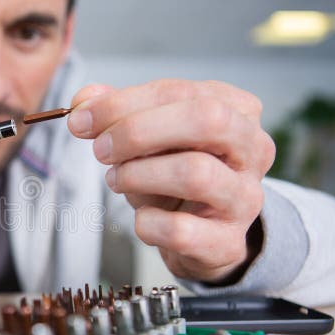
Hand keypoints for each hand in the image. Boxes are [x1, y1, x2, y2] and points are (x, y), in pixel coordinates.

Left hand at [67, 79, 274, 282]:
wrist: (203, 237)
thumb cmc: (175, 176)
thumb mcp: (150, 138)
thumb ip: (118, 112)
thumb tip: (84, 100)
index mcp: (236, 110)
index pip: (180, 91)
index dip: (123, 103)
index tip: (81, 120)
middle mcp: (253, 150)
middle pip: (206, 119)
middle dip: (139, 131)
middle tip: (100, 149)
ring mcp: (245, 199)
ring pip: (196, 174)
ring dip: (138, 175)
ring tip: (116, 180)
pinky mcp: (228, 242)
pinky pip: (181, 230)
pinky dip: (147, 223)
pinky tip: (141, 218)